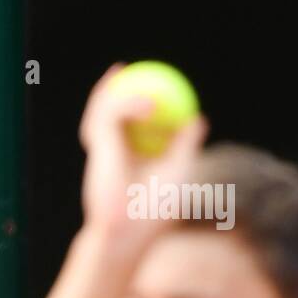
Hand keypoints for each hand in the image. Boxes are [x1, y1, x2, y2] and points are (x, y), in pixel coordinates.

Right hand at [79, 64, 208, 244]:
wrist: (129, 228)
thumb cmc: (154, 207)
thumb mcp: (179, 168)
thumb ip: (186, 144)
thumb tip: (198, 118)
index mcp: (121, 156)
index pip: (122, 123)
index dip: (128, 101)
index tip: (145, 86)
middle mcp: (106, 151)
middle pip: (102, 113)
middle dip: (107, 90)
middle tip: (123, 69)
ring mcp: (100, 150)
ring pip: (98, 111)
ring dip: (113, 91)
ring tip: (122, 72)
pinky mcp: (99, 148)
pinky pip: (110, 116)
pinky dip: (126, 105)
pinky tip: (147, 102)